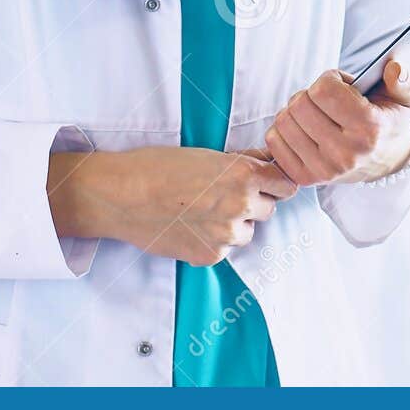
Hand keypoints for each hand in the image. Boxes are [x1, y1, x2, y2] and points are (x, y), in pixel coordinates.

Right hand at [47, 147, 295, 266]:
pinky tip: (190, 227)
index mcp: (243, 174)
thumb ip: (243, 161)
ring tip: (202, 211)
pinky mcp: (211, 255)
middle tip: (222, 195)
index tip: (266, 184)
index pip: (286, 185)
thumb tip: (268, 161)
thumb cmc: (160, 166)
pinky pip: (225, 249)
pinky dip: (213, 240)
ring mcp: (227, 234)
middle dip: (252, 203)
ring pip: (247, 232)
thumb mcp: (207, 154)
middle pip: (268, 209)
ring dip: (234, 224)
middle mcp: (241, 205)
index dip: (275, 183)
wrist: (123, 195)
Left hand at [264, 61, 409, 186]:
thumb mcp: (404, 98)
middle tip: (325, 99)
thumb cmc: (386, 121)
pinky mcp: (305, 178)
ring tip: (314, 114)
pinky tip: (303, 129)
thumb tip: (395, 68)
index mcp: (369, 129)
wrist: (382, 160)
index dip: (329, 79)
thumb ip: (403, 80)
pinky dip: (284, 130)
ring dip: (295, 110)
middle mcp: (346, 153)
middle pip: (299, 104)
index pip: (323, 90)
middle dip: (310, 93)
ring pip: (284, 121)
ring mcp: (323, 169)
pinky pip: (274, 142)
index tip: (340, 85)